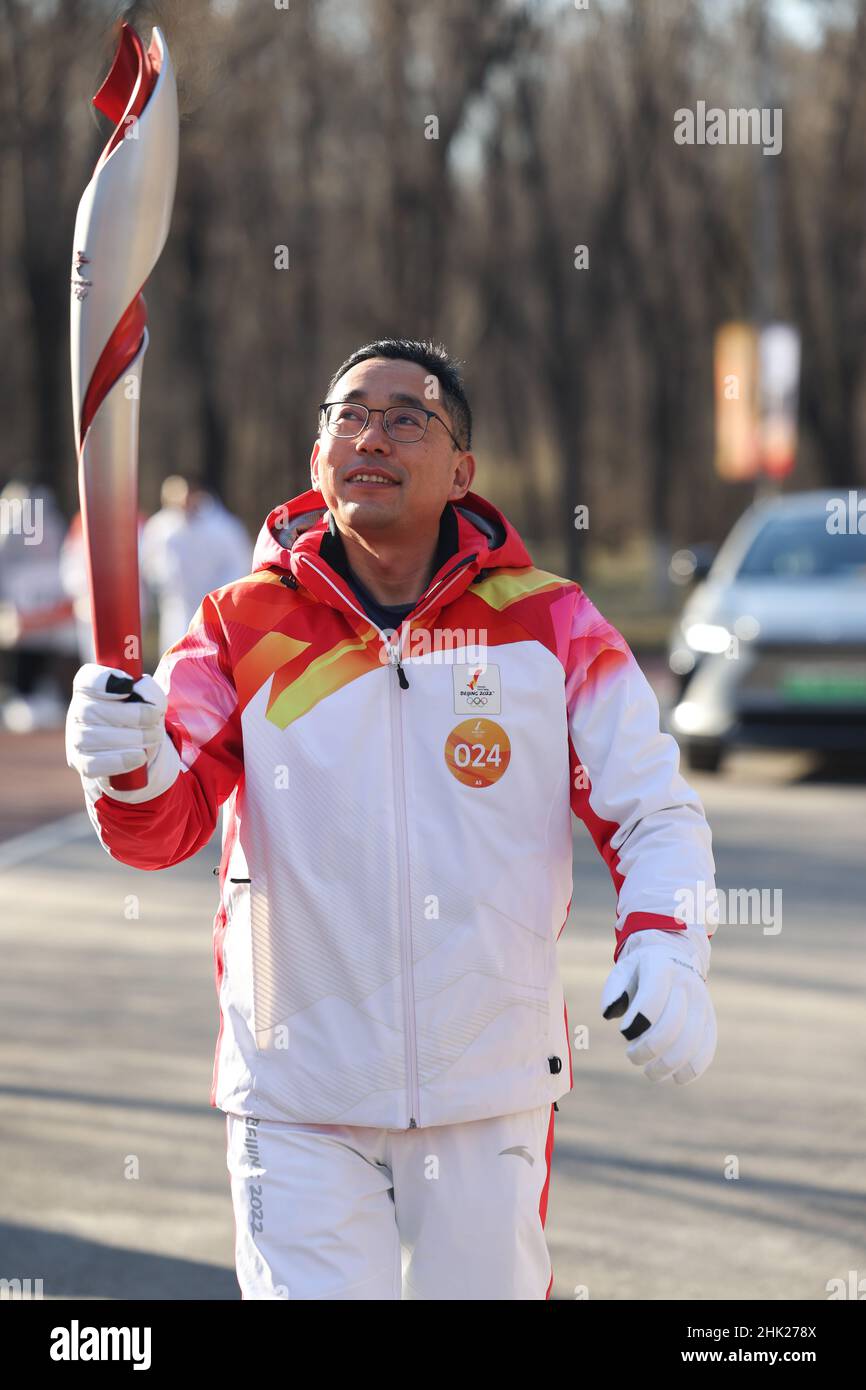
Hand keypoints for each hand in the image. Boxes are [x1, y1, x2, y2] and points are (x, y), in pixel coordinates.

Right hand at [65, 663, 168, 785]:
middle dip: (131, 714)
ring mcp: (76, 738)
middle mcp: (77, 711)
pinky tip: (139, 756)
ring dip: (131, 737)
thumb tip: (143, 694)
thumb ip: (148, 691)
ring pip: (92, 737)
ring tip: (154, 736)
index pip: (85, 680)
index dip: (104, 682)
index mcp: (90, 689)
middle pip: (91, 710)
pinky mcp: (80, 762)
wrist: (134, 749)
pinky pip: (93, 764)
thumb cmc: (139, 717)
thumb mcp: (148, 700)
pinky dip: (119, 760)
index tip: (128, 685)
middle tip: (154, 717)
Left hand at [601, 924, 716, 1084]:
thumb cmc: (641, 971)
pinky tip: (676, 1077)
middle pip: (672, 1026)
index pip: (651, 1001)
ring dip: (668, 1065)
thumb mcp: (623, 970)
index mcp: (661, 968)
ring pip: (691, 1042)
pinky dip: (692, 1069)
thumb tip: (609, 1014)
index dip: (636, 1024)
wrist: (675, 957)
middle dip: (649, 1050)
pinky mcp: (710, 1021)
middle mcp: (686, 985)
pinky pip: (707, 1049)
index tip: (625, 1034)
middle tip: (633, 1058)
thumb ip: (612, 991)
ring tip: (651, 1073)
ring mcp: (702, 1003)